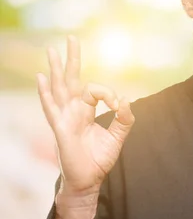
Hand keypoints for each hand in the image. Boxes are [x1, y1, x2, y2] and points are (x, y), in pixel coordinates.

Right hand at [37, 36, 134, 194]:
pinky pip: (51, 107)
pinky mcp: (60, 128)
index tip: (118, 105)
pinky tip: (41, 77)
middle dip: (72, 59)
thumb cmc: (99, 159)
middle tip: (71, 37)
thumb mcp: (118, 136)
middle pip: (71, 79)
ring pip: (59, 88)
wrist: (89, 181)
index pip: (95, 90)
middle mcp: (73, 111)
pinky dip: (46, 92)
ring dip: (55, 68)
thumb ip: (124, 118)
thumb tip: (126, 99)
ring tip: (51, 50)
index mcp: (86, 111)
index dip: (109, 93)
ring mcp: (64, 118)